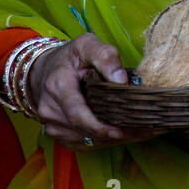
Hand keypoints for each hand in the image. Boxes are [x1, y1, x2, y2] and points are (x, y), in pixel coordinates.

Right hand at [26, 33, 159, 150]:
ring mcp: (53, 125)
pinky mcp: (60, 135)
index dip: (99, 126)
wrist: (42, 72)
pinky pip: (86, 143)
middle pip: (86, 130)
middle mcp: (51, 110)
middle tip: (146, 130)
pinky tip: (125, 133)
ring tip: (142, 131)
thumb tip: (121, 79)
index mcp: (57, 86)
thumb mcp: (86, 45)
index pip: (77, 114)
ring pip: (88, 140)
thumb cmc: (68, 58)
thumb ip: (105, 56)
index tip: (120, 130)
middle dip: (117, 133)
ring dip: (115, 139)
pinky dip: (106, 140)